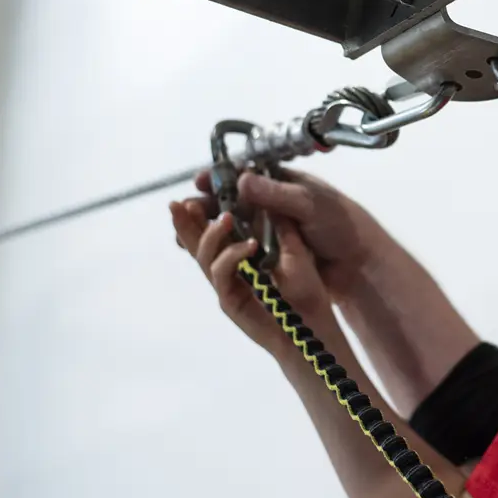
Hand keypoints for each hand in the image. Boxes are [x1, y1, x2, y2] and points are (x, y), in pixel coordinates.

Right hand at [170, 197, 330, 357]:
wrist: (319, 316)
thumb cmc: (313, 276)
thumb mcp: (298, 236)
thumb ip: (276, 216)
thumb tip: (251, 187)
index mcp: (247, 235)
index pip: (219, 213)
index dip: (207, 199)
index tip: (199, 181)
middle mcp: (234, 255)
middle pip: (201, 233)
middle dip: (187, 218)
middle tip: (178, 203)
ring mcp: (230, 279)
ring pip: (204, 254)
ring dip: (210, 234)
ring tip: (223, 218)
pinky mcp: (231, 299)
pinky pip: (221, 276)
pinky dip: (231, 258)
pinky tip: (249, 246)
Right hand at [192, 167, 385, 299]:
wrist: (360, 261)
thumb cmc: (340, 224)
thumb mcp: (309, 204)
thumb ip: (276, 194)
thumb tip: (242, 181)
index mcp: (280, 184)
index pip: (241, 175)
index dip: (218, 178)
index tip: (199, 183)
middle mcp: (270, 203)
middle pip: (229, 200)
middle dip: (205, 205)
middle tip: (183, 212)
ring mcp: (268, 228)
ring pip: (230, 224)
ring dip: (208, 227)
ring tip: (184, 234)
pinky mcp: (269, 252)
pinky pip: (239, 246)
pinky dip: (221, 247)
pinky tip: (207, 253)